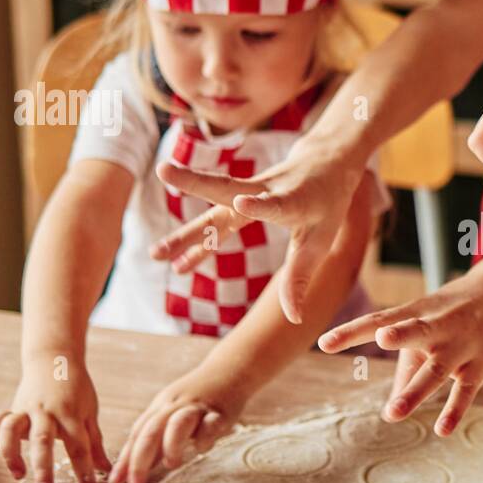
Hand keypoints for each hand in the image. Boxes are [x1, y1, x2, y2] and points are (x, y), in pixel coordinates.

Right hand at [0, 356, 110, 482]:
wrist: (54, 358)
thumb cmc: (76, 388)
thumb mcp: (90, 413)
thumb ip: (95, 443)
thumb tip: (108, 470)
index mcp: (71, 415)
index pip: (80, 448)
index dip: (84, 472)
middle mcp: (47, 413)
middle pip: (43, 440)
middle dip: (43, 468)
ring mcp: (26, 409)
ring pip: (11, 429)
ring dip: (11, 453)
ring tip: (18, 475)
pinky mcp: (12, 407)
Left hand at [108, 366, 248, 482]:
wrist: (230, 370)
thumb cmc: (198, 397)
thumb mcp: (173, 413)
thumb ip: (157, 440)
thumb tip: (137, 469)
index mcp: (160, 407)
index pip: (137, 434)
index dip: (125, 459)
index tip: (115, 482)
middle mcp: (174, 406)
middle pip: (151, 431)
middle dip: (139, 460)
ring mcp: (197, 408)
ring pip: (177, 424)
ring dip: (170, 446)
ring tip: (171, 464)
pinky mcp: (220, 412)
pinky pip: (210, 425)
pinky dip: (205, 438)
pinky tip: (201, 449)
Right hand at [149, 149, 363, 324]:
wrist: (324, 163)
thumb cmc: (326, 203)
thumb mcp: (321, 241)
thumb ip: (300, 277)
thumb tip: (294, 319)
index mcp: (294, 200)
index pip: (275, 204)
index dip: (260, 205)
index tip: (242, 202)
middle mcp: (266, 191)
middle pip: (227, 189)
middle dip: (195, 182)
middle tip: (163, 170)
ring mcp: (249, 192)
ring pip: (214, 209)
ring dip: (187, 230)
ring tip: (156, 254)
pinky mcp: (240, 196)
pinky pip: (217, 220)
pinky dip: (201, 241)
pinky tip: (180, 263)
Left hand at [319, 271, 482, 435]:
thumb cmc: (453, 313)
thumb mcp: (425, 328)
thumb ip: (407, 367)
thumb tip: (389, 408)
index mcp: (414, 313)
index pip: (379, 321)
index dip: (352, 332)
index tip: (324, 344)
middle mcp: (436, 327)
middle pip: (415, 331)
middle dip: (399, 336)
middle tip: (381, 340)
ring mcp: (459, 347)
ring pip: (437, 369)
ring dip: (416, 390)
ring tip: (393, 413)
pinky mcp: (480, 366)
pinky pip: (466, 390)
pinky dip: (454, 410)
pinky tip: (441, 430)